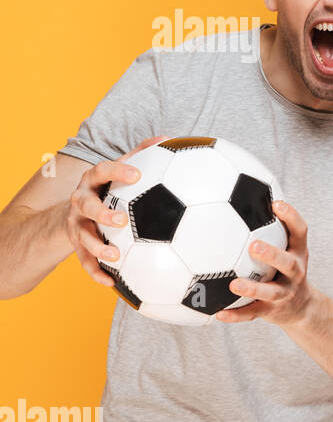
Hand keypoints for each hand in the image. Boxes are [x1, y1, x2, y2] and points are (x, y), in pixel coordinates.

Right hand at [66, 135, 169, 286]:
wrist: (76, 211)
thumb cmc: (110, 189)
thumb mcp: (121, 170)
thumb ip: (142, 154)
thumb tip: (168, 137)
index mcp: (94, 180)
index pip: (103, 170)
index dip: (118, 171)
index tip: (137, 175)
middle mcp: (81, 200)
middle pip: (86, 205)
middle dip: (101, 212)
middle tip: (120, 220)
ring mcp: (77, 224)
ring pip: (82, 236)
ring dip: (97, 247)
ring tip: (114, 257)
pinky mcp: (76, 246)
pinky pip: (84, 261)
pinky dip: (96, 273)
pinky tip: (111, 284)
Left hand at [216, 200, 312, 325]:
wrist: (301, 308)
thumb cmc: (283, 268)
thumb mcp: (285, 246)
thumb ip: (268, 225)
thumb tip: (235, 191)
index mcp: (297, 253)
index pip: (300, 232)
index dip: (291, 218)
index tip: (276, 204)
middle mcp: (294, 272)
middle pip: (288, 263)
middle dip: (273, 255)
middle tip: (253, 245)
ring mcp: (284, 293)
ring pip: (270, 292)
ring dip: (253, 289)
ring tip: (234, 284)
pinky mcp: (271, 311)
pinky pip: (252, 314)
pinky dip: (235, 315)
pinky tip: (217, 313)